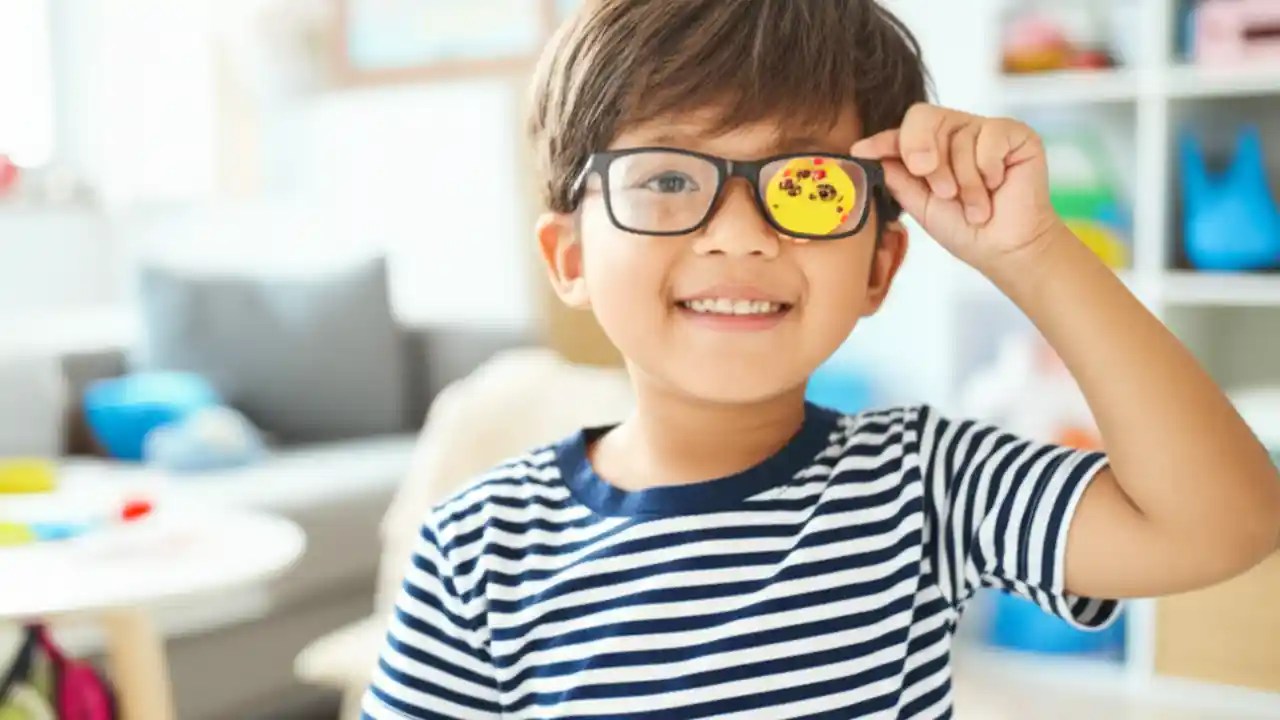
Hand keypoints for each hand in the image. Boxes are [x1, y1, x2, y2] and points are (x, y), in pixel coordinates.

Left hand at [852, 104, 1065, 276]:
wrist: (1005, 248)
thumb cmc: (965, 229)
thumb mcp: (921, 205)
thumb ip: (899, 179)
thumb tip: (874, 156)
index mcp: (931, 147)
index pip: (901, 131)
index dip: (881, 140)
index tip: (861, 152)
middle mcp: (956, 132)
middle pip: (923, 117)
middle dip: (923, 155)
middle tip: (942, 191)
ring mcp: (984, 130)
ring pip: (959, 136)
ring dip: (965, 181)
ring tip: (977, 207)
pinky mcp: (1015, 133)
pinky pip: (989, 137)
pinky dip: (989, 170)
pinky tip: (998, 186)